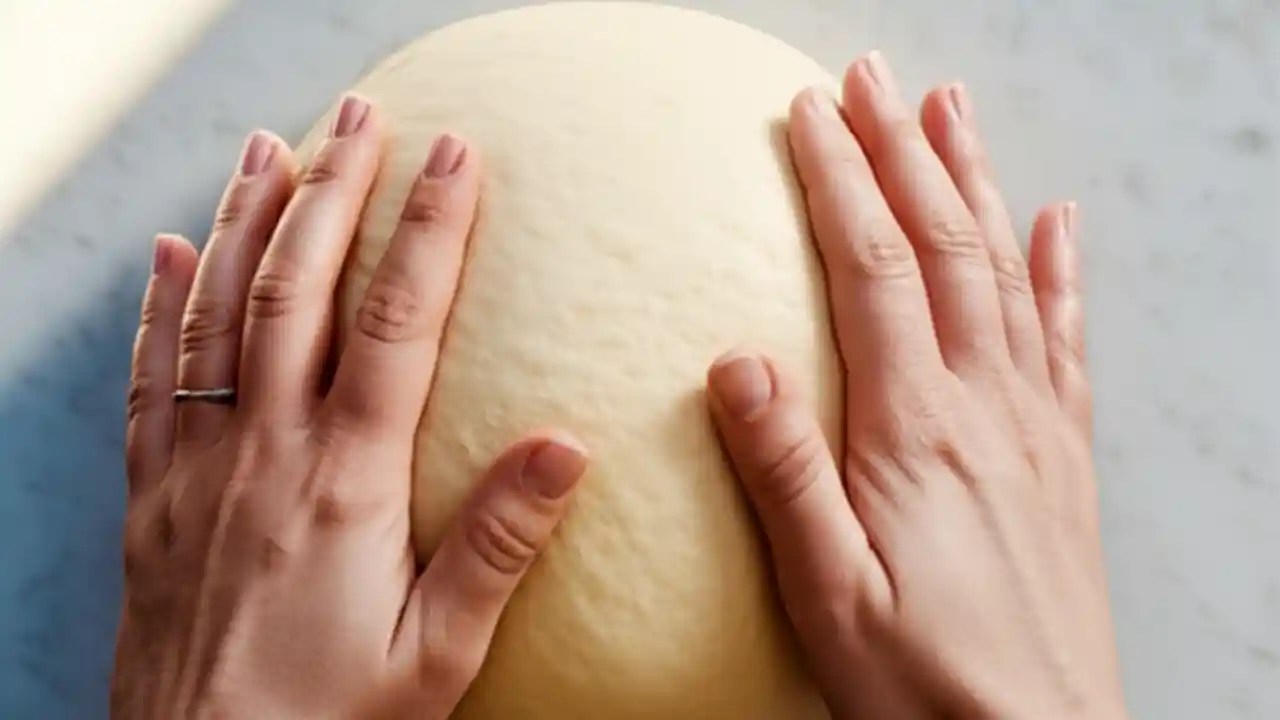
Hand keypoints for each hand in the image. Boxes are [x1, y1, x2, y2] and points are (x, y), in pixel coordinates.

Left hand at [114, 96, 587, 718]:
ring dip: (245, 219)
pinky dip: (160, 305)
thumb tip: (569, 444)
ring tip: (273, 145)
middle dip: (335, 187)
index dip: (429, 229)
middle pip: (298, 288)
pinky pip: (151, 380)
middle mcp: (264, 454)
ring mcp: (196, 469)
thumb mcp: (437, 655)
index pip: (397, 322)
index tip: (456, 153)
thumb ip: (498, 545)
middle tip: (365, 111)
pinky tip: (168, 250)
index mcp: (346, 482)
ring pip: (216, 313)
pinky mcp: (150, 499)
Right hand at [706, 53, 1125, 718]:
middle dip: (904, 150)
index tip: (808, 113)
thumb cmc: (922, 683)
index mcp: (916, 429)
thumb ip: (784, 473)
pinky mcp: (1061, 456)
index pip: (872, 269)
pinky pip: (1064, 339)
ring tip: (953, 108)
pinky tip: (1055, 220)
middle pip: (942, 246)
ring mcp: (1034, 424)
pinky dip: (1059, 269)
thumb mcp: (827, 593)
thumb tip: (735, 360)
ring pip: (1004, 271)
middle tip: (872, 76)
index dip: (841, 181)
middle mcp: (985, 405)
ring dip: (974, 182)